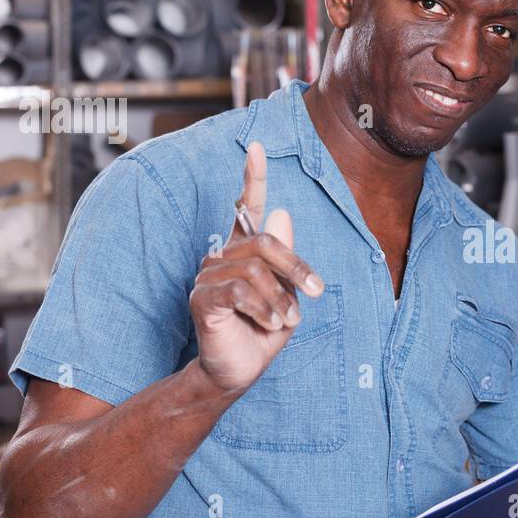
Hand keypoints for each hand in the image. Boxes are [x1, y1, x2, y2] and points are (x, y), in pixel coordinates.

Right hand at [189, 141, 324, 392]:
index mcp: (243, 253)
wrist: (238, 372)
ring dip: (279, 298)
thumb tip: (282, 212)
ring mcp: (207, 277)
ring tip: (286, 321)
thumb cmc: (263, 334)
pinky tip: (271, 323)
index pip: (245, 206)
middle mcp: (222, 257)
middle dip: (295, 267)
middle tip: (316, 293)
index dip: (252, 177)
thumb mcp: (287, 295)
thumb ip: (286, 260)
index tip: (257, 146)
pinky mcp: (202, 299)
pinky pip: (237, 291)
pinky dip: (262, 307)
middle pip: (263, 242)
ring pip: (253, 269)